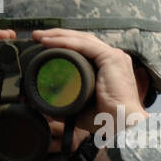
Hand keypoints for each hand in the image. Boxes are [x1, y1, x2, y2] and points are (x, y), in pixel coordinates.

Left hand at [28, 28, 146, 132]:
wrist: (124, 125)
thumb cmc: (108, 120)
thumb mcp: (81, 110)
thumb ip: (66, 105)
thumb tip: (46, 106)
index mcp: (108, 66)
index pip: (84, 48)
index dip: (63, 43)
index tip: (43, 45)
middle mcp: (112, 57)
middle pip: (82, 39)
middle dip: (58, 35)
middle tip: (36, 35)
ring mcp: (113, 56)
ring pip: (82, 39)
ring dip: (59, 35)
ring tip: (39, 36)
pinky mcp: (111, 57)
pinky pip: (85, 45)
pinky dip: (66, 42)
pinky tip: (50, 42)